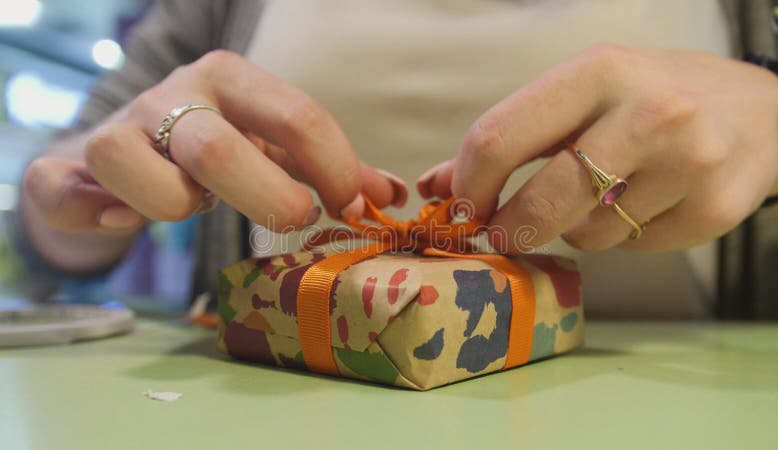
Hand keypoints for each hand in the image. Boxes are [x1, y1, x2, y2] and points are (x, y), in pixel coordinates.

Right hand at [24, 50, 406, 236]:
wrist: (129, 143)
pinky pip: (63, 191)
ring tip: (189, 206)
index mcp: (232, 80)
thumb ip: (331, 169)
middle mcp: (173, 97)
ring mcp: (116, 129)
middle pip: (217, 150)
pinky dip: (94, 215)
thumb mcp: (275, 147)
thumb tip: (390, 196)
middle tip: (294, 219)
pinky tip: (120, 220)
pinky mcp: (68, 167)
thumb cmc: (220, 146)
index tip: (353, 209)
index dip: (336, 170)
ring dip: (172, 206)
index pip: (297, 117)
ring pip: (136, 168)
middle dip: (268, 199)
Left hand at [418, 45, 777, 252]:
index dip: (467, 186)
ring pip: (586, 234)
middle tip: (502, 232)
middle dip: (507, 228)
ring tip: (603, 195)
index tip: (462, 207)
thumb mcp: (581, 97)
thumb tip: (433, 186)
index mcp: (598, 71)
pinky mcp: (715, 210)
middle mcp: (648, 110)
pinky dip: (624, 236)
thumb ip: (508, 139)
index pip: (498, 138)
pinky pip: (632, 247)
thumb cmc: (649, 100)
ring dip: (575, 227)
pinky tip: (648, 203)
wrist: (759, 111)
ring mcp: (689, 161)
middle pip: (541, 198)